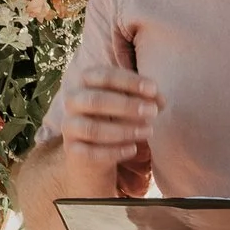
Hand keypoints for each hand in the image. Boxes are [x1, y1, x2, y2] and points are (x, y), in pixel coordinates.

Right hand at [49, 67, 160, 199]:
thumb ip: (146, 98)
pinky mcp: (72, 150)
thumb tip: (160, 100)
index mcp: (86, 81)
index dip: (130, 82)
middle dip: (127, 106)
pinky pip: (90, 153)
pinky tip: (133, 149)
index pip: (104, 76)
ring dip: (124, 130)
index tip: (154, 89)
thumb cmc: (116, 117)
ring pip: (93, 129)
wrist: (92, 150)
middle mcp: (72, 101)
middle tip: (153, 112)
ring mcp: (69, 126)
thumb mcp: (132, 103)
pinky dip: (114, 152)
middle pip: (95, 101)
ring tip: (148, 131)